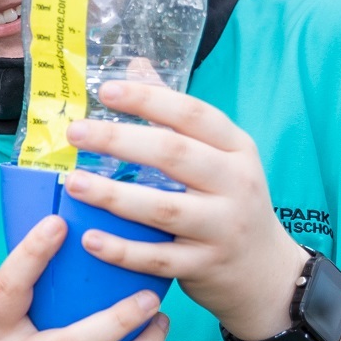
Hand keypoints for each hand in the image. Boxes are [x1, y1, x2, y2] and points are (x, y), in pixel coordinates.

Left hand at [65, 81, 309, 340]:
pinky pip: (158, 258)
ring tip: (74, 183)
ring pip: (163, 208)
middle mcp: (235, 184)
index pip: (193, 114)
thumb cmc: (231, 203)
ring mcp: (222, 227)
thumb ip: (177, 116)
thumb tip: (138, 67)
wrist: (266, 273)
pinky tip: (90, 238)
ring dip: (113, 196)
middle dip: (120, 141)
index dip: (149, 99)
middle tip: (76, 133)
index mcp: (237, 149)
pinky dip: (122, 250)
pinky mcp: (205, 265)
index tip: (108, 91)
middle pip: (174, 155)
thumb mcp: (220, 156)